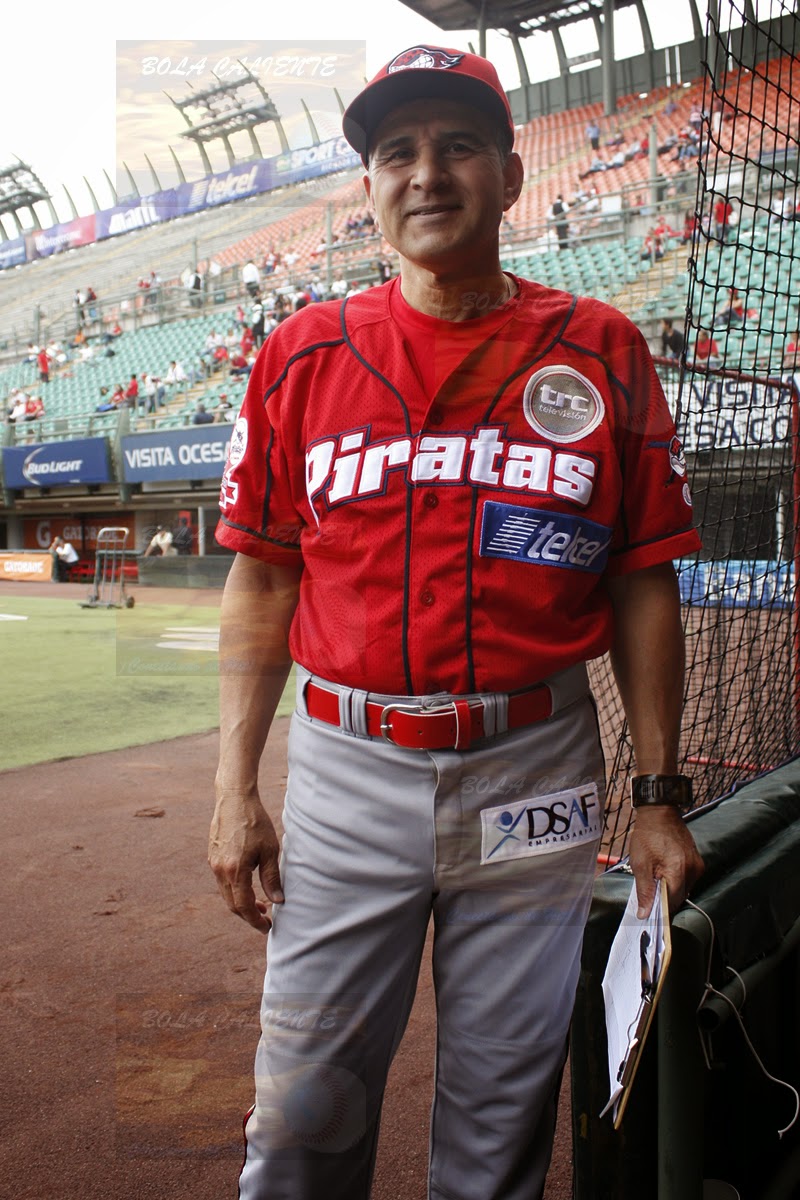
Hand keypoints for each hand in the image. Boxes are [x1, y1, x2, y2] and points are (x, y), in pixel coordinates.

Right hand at [209, 787, 283, 933]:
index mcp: (234, 871)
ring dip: (241, 902)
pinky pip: (222, 881)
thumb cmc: (255, 822)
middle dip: (248, 915)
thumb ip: (271, 878)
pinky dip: (235, 889)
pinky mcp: (213, 856)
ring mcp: (214, 863)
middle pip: (232, 904)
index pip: (243, 906)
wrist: (234, 798)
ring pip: (226, 893)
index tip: (266, 927)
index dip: (254, 920)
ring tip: (260, 903)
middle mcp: (220, 870)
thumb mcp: (269, 850)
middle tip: (265, 918)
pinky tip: (248, 884)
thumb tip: (278, 901)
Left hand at [628, 806, 703, 917]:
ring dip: (670, 889)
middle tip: (648, 897)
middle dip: (664, 899)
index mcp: (679, 871)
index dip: (660, 910)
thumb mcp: (640, 863)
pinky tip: (663, 873)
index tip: (649, 915)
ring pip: (684, 888)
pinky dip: (676, 880)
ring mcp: (697, 865)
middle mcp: (693, 870)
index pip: (672, 902)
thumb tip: (645, 913)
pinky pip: (687, 878)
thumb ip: (644, 891)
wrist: (659, 813)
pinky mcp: (697, 861)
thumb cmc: (648, 835)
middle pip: (679, 897)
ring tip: (655, 880)